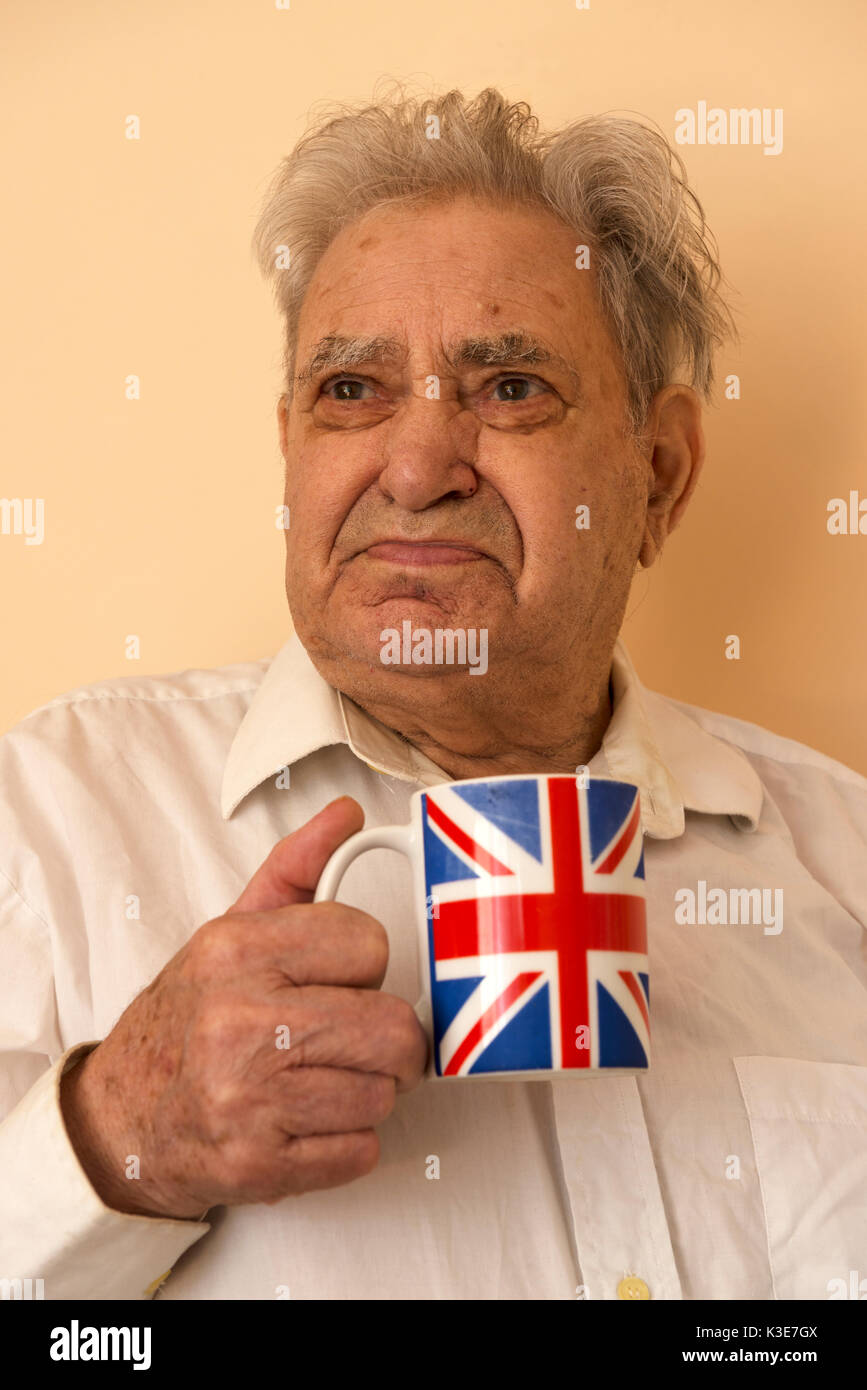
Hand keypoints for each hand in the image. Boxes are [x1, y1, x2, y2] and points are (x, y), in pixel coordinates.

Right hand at [60, 797, 427, 1218]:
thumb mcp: (230, 931)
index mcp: (235, 951)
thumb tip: (346, 813)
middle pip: (393, 1028)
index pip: (369, 943)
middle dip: (388, 1038)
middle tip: (353, 1038)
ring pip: (383, 1093)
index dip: (366, 965)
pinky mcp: (259, 1165)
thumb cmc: (187, 1019)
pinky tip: (307, 1121)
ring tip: (321, 1079)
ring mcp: (248, 1100)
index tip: (340, 978)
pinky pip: (362, 1151)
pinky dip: (347, 1142)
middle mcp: (239, 1022)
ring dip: (367, 1091)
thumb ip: (295, 868)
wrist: (120, 1118)